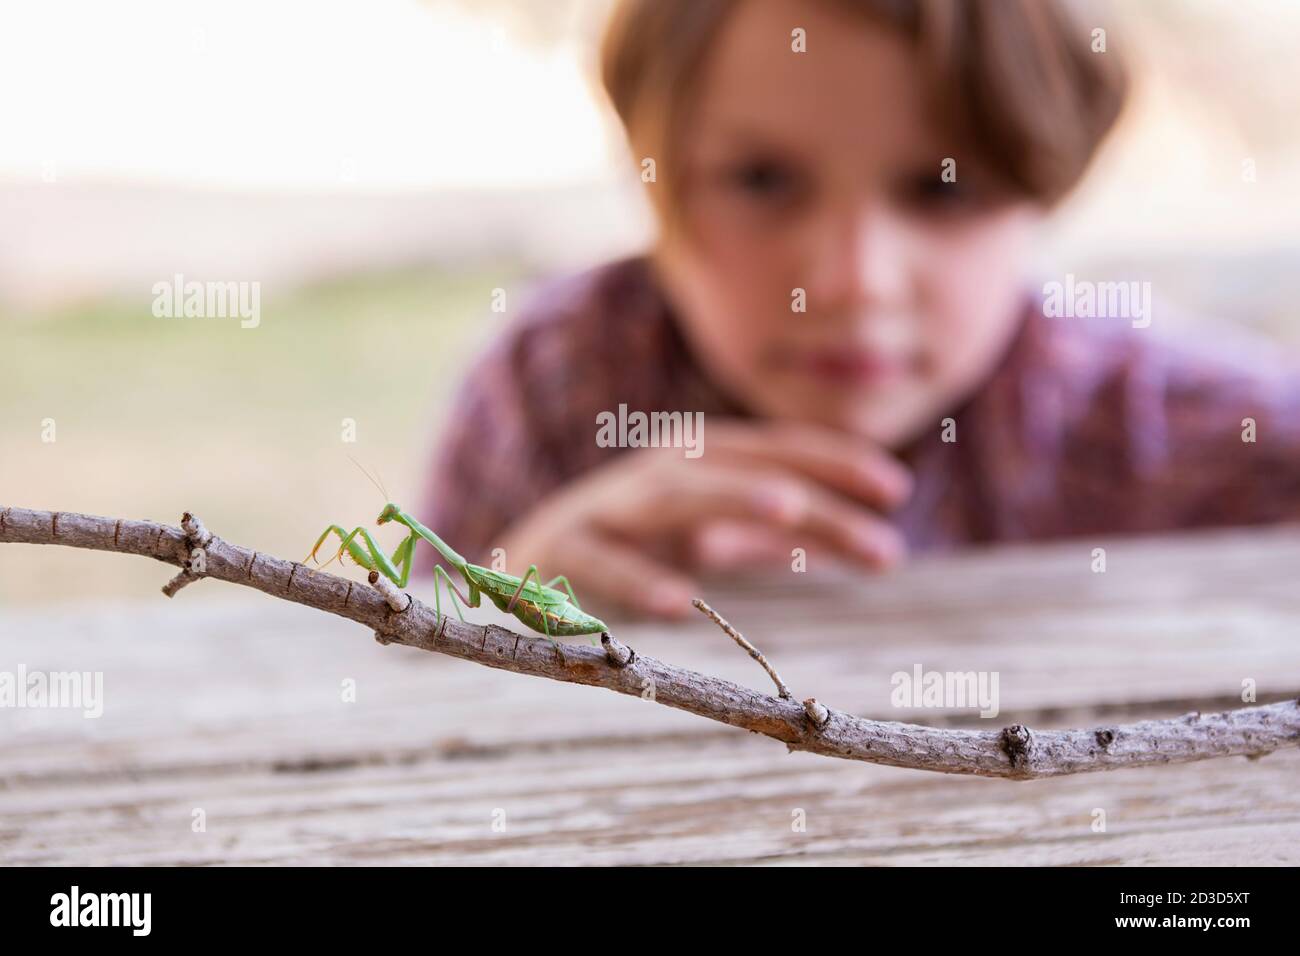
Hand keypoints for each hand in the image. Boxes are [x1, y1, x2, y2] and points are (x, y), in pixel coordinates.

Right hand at [494, 420, 911, 618]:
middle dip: (808, 487)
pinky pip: (604, 562)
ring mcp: (608, 507)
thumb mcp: (713, 534)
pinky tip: (679, 602)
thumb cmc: (633, 547)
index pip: (774, 450)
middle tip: (874, 509)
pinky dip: (638, 578)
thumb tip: (877, 546)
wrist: (516, 567)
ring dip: (731, 495)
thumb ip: (780, 534)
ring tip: (788, 510)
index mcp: (693, 460)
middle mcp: (655, 474)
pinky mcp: (563, 551)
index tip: (896, 490)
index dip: (834, 462)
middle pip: (740, 469)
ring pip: (675, 493)